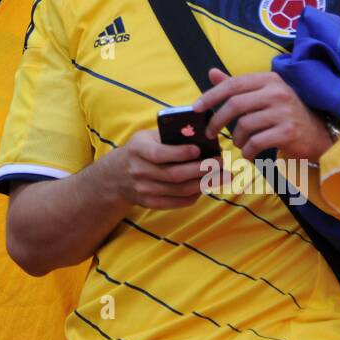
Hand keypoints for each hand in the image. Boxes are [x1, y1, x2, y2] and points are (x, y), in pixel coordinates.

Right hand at [103, 128, 221, 209]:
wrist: (116, 176)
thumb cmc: (140, 151)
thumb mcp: (146, 137)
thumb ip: (168, 135)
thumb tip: (199, 135)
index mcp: (137, 150)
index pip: (159, 154)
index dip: (180, 153)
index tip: (199, 149)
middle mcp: (139, 171)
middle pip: (174, 175)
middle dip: (201, 169)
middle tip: (220, 162)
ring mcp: (144, 190)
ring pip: (180, 190)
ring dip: (204, 183)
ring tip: (222, 175)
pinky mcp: (150, 203)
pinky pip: (177, 202)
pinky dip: (195, 195)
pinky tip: (206, 186)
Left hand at [194, 68, 332, 162]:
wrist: (318, 135)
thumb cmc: (285, 114)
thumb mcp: (263, 94)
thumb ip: (237, 86)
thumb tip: (211, 73)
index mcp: (269, 79)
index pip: (233, 84)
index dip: (211, 96)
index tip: (196, 108)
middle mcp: (277, 92)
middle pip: (235, 105)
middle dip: (217, 120)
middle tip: (210, 132)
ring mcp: (284, 112)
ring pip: (244, 125)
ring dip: (236, 139)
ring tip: (240, 143)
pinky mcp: (288, 132)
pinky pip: (256, 142)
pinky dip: (247, 151)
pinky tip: (249, 153)